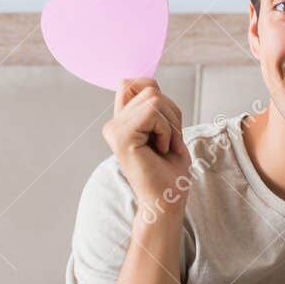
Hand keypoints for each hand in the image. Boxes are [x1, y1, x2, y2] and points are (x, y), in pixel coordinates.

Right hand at [101, 78, 191, 219]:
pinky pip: (154, 112)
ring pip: (154, 98)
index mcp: (121, 122)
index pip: (135, 82)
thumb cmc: (170, 171)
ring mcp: (114, 130)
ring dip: (171, 124)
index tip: (164, 128)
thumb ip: (153, 104)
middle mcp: (113, 125)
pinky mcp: (121, 137)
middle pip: (149, 87)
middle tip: (167, 142)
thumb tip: (149, 81)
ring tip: (164, 148)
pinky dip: (167, 131)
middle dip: (171, 114)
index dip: (158, 97)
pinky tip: (160, 150)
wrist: (167, 202)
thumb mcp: (166, 127)